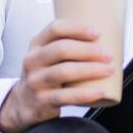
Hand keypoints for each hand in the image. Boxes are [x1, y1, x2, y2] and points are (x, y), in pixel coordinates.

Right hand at [0, 20, 114, 132]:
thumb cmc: (45, 76)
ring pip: (64, 72)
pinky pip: (65, 96)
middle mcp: (32, 61)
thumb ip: (66, 46)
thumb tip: (107, 37)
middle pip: (62, 50)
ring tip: (109, 70)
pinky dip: (85, 94)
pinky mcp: (41, 101)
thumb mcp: (46, 57)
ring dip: (91, 70)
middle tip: (109, 55)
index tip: (97, 33)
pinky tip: (100, 92)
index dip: (77, 28)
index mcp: (36, 45)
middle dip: (89, 51)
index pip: (55, 29)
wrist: (23, 104)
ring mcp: (35, 82)